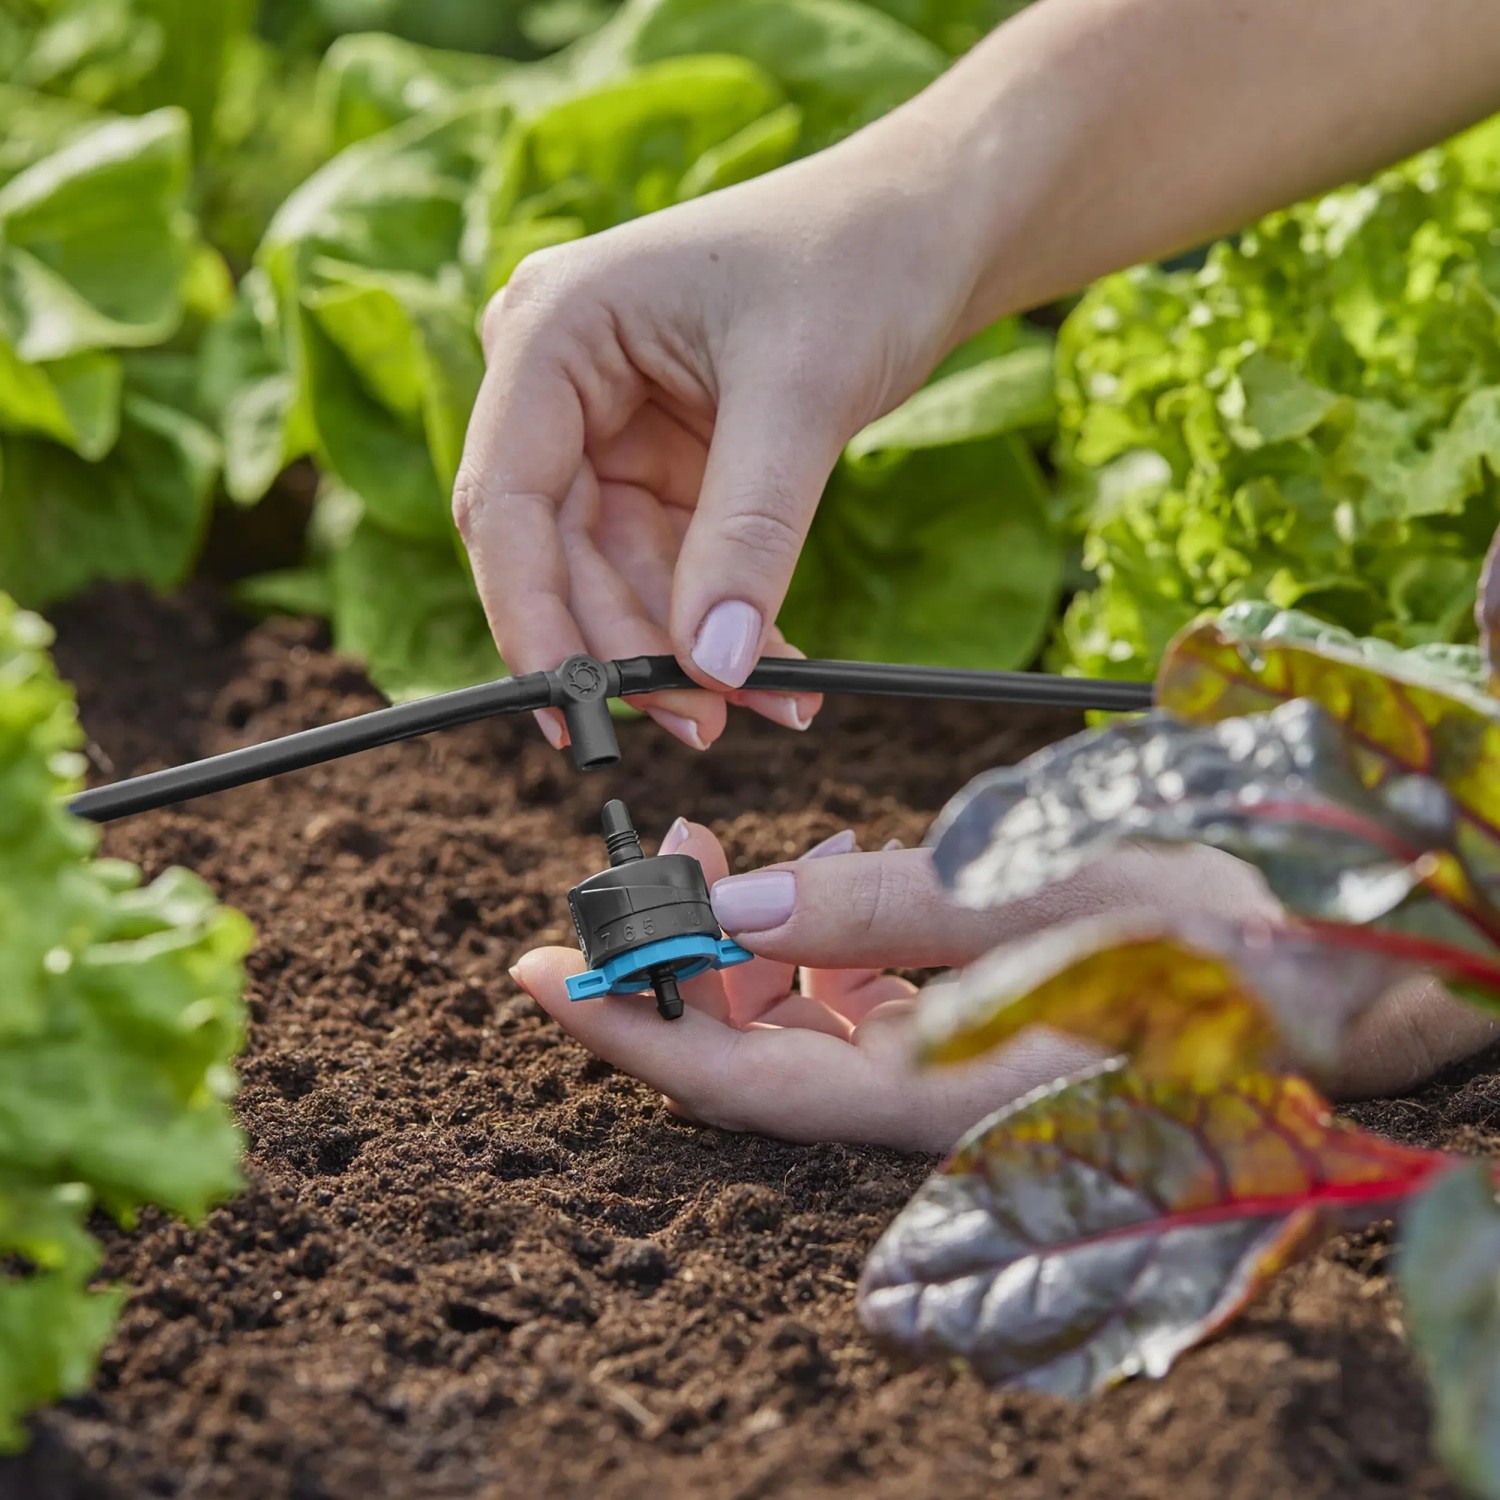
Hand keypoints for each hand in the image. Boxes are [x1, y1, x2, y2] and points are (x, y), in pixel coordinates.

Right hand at [452, 114, 988, 753]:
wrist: (924, 228)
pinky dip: (715, 622)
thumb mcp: (800, 396)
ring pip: (614, 576)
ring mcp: (606, 427)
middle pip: (557, 555)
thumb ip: (746, 534)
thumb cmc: (855, 261)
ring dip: (681, 652)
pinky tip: (771, 671)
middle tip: (704, 726)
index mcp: (553, 331)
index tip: (576, 710)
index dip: (529, 619)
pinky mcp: (659, 463)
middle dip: (629, 648)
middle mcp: (559, 382)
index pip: (507, 502)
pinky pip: (667, 568)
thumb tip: (711, 668)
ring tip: (768, 708)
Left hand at [511, 825, 1499, 1154]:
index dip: (630, 1035)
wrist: (1357, 972)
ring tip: (722, 846)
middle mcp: (929, 1096)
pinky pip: (861, 992)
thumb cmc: (1242, 939)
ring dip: (744, 936)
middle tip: (656, 856)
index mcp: (943, 1092)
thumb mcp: (1067, 895)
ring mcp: (952, 1062)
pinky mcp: (976, 1022)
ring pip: (800, 1017)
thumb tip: (743, 904)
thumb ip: (896, 905)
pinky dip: (817, 930)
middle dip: (681, 962)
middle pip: (755, 1052)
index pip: (741, 1087)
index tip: (539, 974)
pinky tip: (824, 862)